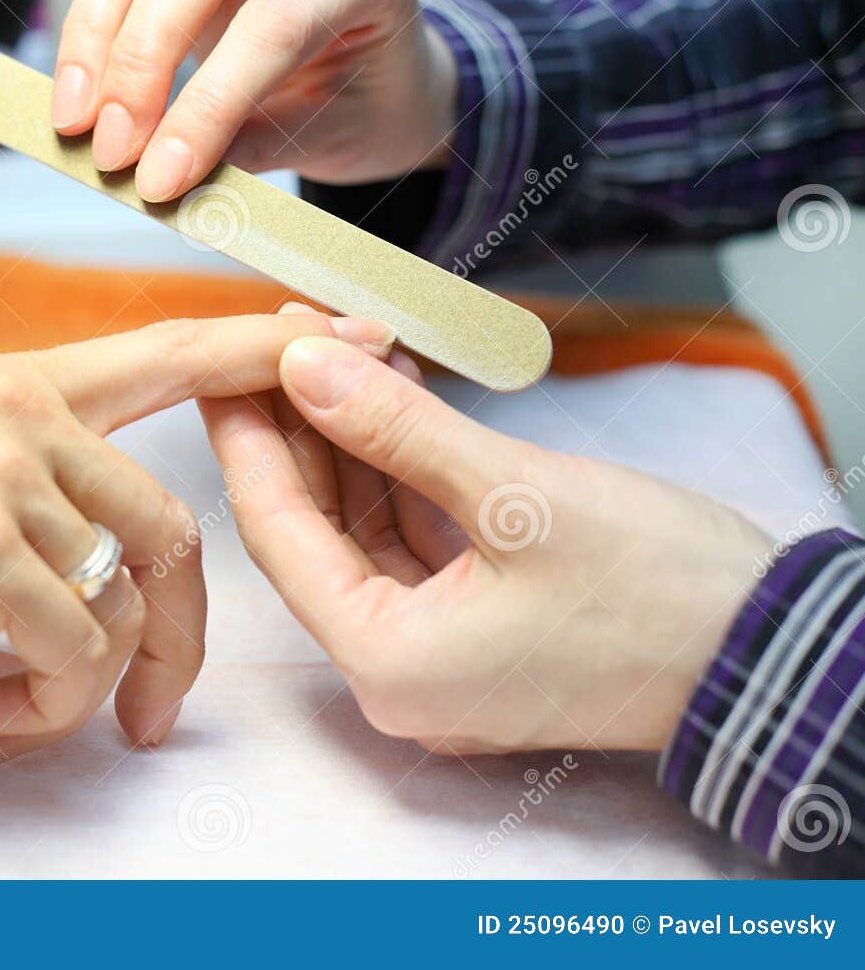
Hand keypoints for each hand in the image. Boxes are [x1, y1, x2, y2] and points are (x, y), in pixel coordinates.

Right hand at [0, 312, 397, 764]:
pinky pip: (72, 652)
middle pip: (174, 531)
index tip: (343, 335)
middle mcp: (24, 418)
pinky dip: (47, 708)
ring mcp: (4, 477)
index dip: (261, 353)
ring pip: (126, 603)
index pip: (168, 354)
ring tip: (27, 720)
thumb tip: (72, 580)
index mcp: (16, 388)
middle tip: (153, 716)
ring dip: (94, 689)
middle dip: (181, 640)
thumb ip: (9, 494)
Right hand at [52, 0, 456, 201]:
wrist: (381, 71)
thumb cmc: (368, 103)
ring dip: (98, 37)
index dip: (208, 105)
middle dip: (142, 60)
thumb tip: (164, 175)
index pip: (277, 24)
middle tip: (111, 150)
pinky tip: (80, 89)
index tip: (158, 177)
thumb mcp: (336, 138)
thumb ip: (256, 149)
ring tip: (76, 123)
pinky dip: (92, 22)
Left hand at [199, 309, 772, 752]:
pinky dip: (404, 466)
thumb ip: (396, 430)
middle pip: (315, 528)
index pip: (279, 533)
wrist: (781, 655)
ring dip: (354, 437)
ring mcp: (438, 650)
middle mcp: (398, 669)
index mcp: (387, 662)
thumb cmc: (662, 593)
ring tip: (340, 343)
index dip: (247, 437)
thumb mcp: (516, 495)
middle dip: (302, 425)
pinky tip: (394, 390)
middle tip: (284, 334)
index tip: (224, 361)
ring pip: (363, 526)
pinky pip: (414, 536)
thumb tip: (304, 363)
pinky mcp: (479, 624)